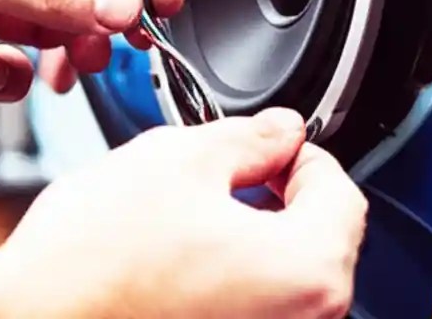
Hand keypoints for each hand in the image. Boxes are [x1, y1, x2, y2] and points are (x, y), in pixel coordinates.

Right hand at [0, 109, 367, 318]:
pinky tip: (173, 264)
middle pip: (316, 240)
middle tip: (219, 176)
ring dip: (248, 242)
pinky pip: (248, 311)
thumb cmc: (91, 266)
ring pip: (280, 279)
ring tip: (183, 220)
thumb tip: (280, 131)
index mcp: (309, 273)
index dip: (298, 153)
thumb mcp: (177, 161)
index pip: (340, 191)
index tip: (265, 146)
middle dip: (274, 198)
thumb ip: (249, 137)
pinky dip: (224, 284)